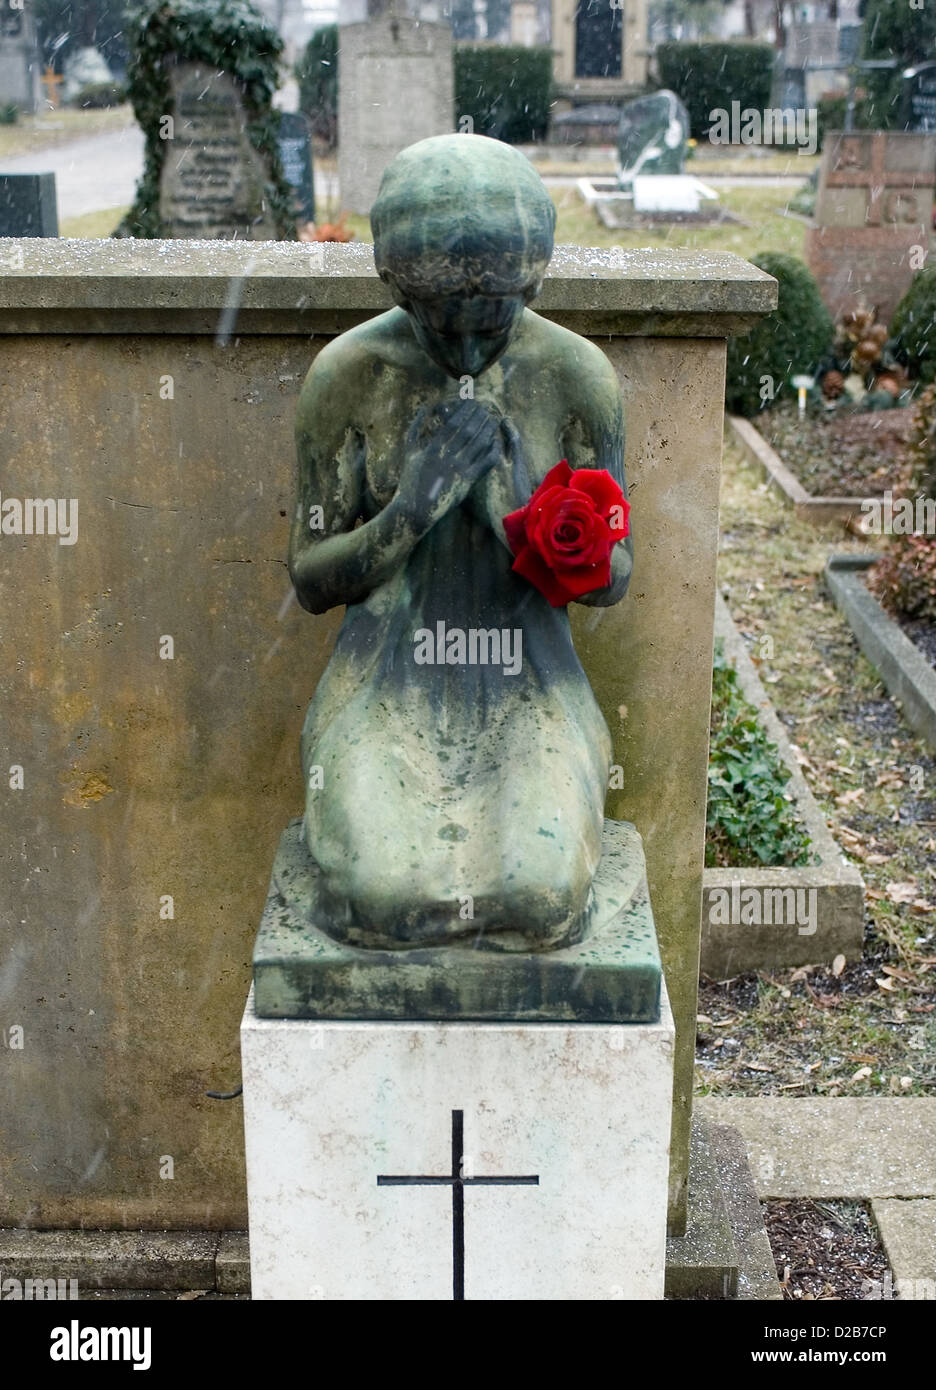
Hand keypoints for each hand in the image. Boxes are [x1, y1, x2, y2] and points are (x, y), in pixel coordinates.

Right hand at [395, 399, 502, 529]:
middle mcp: (447, 458)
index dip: (465, 411)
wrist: (415, 510)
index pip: (453, 424)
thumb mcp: (409, 452)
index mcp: (432, 449)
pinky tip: (495, 442)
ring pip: (478, 445)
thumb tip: (424, 407)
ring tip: (492, 420)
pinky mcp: (467, 483)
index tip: (472, 402)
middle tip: (485, 407)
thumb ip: (415, 428)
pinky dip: (491, 451)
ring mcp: (459, 471)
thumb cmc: (410, 479)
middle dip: (478, 416)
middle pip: (468, 431)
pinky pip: (484, 464)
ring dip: (487, 430)